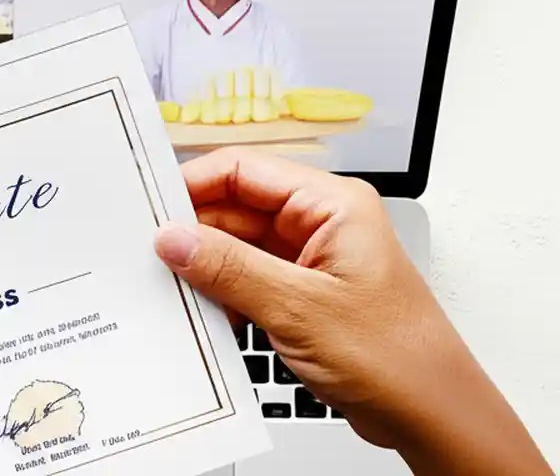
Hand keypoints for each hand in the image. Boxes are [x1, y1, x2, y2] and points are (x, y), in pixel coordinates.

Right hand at [153, 148, 549, 475]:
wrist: (432, 414)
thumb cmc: (397, 357)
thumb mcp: (297, 308)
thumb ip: (228, 268)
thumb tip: (173, 238)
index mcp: (332, 203)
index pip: (243, 170)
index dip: (191, 184)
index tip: (150, 210)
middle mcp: (320, 223)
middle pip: (234, 206)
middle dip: (194, 232)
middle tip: (152, 257)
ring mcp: (310, 258)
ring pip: (236, 245)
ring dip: (207, 268)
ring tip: (178, 290)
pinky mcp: (302, 292)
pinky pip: (247, 278)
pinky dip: (222, 293)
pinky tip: (205, 314)